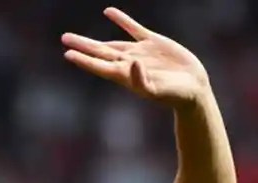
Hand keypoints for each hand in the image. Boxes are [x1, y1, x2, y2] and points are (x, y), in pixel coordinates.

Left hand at [62, 7, 209, 108]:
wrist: (193, 88)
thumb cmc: (174, 95)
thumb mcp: (157, 91)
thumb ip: (141, 81)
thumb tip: (132, 64)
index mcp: (125, 76)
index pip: (99, 66)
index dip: (84, 60)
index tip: (67, 54)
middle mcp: (128, 64)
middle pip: (100, 52)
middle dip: (82, 46)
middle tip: (65, 39)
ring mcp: (139, 52)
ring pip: (112, 43)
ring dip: (94, 40)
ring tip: (76, 37)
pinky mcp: (152, 42)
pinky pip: (132, 28)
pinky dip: (121, 20)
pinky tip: (109, 11)